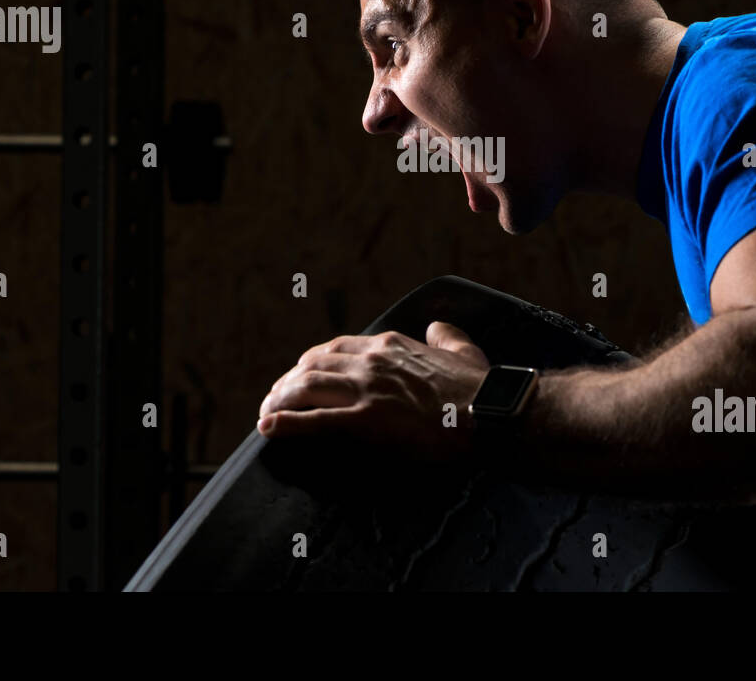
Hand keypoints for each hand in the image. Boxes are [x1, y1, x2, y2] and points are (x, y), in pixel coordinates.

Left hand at [257, 321, 491, 462]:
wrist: (489, 414)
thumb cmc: (480, 388)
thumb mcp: (463, 350)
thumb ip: (446, 335)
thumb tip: (437, 326)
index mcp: (390, 345)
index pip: (335, 348)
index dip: (311, 364)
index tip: (300, 376)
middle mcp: (372, 361)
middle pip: (312, 366)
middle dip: (287, 383)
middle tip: (275, 399)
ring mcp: (367, 389)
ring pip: (306, 387)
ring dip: (279, 401)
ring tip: (266, 415)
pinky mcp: (366, 419)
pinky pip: (316, 419)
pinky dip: (287, 423)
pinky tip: (269, 429)